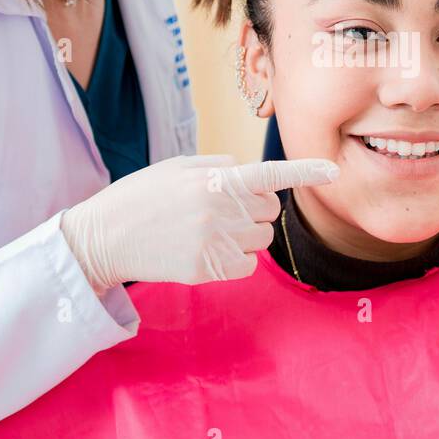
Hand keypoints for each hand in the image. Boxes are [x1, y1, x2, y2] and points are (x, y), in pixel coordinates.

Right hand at [60, 154, 338, 290]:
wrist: (104, 236)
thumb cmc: (143, 196)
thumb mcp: (178, 168)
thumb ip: (219, 167)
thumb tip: (251, 175)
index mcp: (214, 180)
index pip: (271, 174)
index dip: (306, 171)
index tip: (334, 170)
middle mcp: (219, 210)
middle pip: (270, 210)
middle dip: (255, 208)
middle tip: (222, 209)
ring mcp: (214, 242)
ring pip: (261, 238)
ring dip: (246, 234)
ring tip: (208, 230)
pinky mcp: (206, 270)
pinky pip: (248, 265)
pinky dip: (238, 260)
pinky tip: (209, 251)